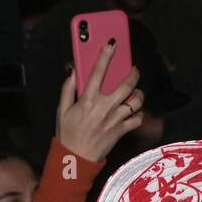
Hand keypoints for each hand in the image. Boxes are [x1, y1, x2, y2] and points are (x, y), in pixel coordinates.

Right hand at [56, 40, 143, 161]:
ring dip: (139, 94)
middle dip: (133, 74)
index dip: (106, 55)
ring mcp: (115, 119)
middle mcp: (104, 107)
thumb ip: (68, 89)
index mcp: (88, 100)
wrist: (76, 159)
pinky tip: (134, 112)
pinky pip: (137, 119)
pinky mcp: (121, 131)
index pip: (98, 71)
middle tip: (134, 70)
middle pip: (126, 85)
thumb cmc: (68, 134)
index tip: (112, 43)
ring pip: (135, 101)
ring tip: (136, 92)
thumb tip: (72, 71)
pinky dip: (138, 114)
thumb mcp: (62, 110)